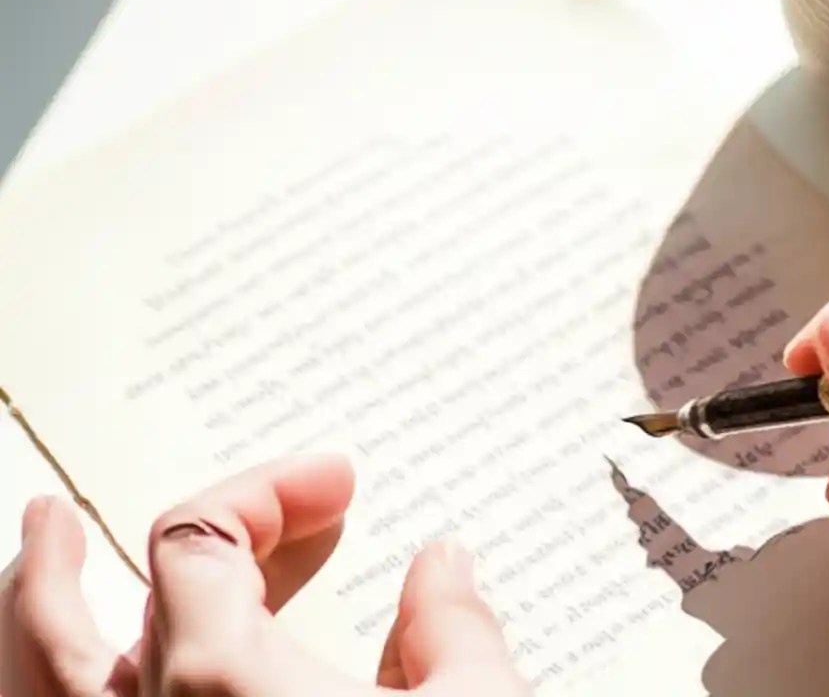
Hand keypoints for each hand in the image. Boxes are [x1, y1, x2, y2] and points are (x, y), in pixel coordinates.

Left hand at [2, 454, 527, 695]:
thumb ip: (454, 625)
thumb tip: (443, 566)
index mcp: (222, 682)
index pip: (199, 538)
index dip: (266, 490)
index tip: (334, 484)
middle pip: (61, 616)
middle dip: (59, 557)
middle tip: (58, 521)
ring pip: (31, 693)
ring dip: (25, 629)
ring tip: (28, 583)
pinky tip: (92, 693)